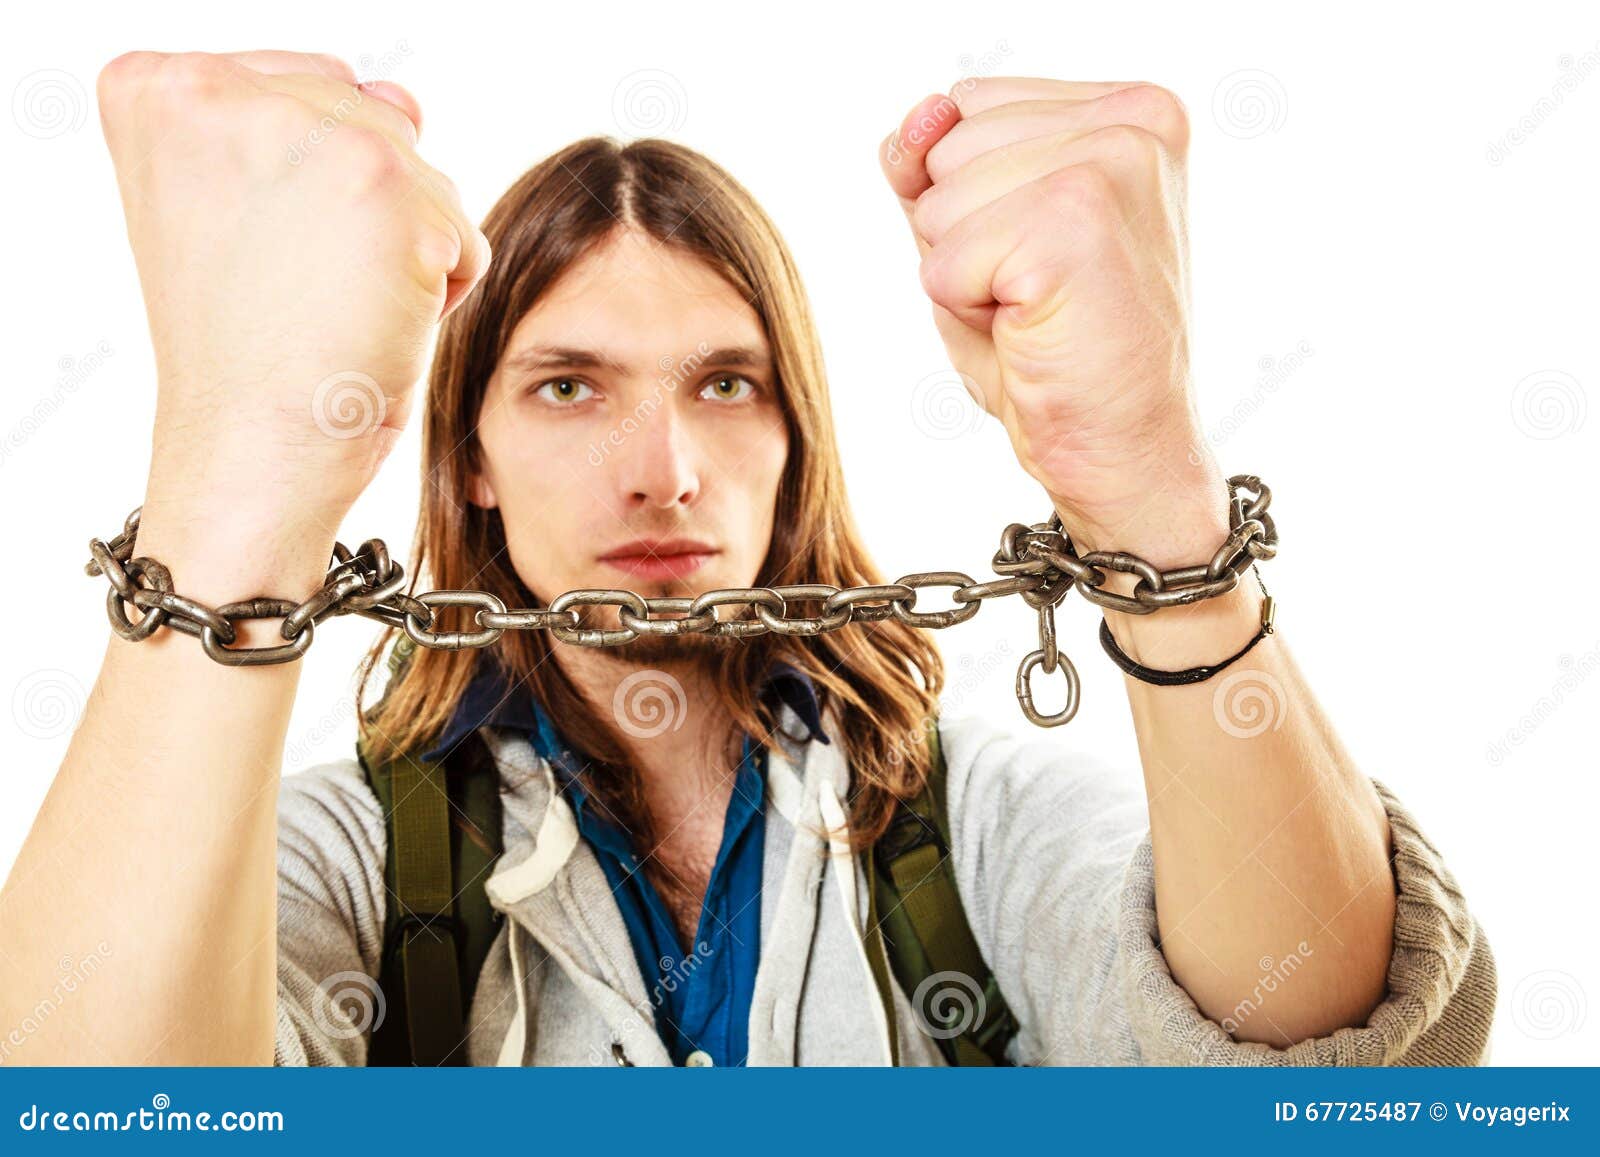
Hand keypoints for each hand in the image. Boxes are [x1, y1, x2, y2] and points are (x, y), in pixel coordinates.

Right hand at [97, 50, 490, 528]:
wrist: (253, 448)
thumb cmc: (246, 346)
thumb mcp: (243, 209)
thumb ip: (308, 126)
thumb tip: (402, 98)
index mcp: (160, 88)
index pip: (305, 90)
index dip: (309, 190)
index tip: (258, 254)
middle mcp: (222, 92)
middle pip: (368, 125)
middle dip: (361, 217)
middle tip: (295, 292)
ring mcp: (309, 133)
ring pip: (421, 176)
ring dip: (401, 254)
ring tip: (329, 308)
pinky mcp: (390, 188)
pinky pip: (461, 233)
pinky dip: (438, 292)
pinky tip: (371, 326)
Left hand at [881, 79, 1227, 566]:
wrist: (1124, 450)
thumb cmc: (1056, 351)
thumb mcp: (977, 234)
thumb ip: (933, 164)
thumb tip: (914, 121)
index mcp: (1130, 110)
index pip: (965, 107)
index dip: (973, 201)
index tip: (1046, 258)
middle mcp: (1134, 122)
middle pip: (947, 146)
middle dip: (964, 235)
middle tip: (1042, 295)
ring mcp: (1111, 165)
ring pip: (938, 201)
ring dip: (966, 274)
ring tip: (1041, 311)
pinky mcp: (1075, 221)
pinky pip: (942, 260)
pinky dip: (965, 311)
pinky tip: (1035, 332)